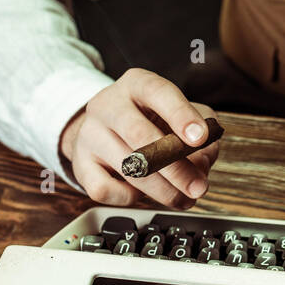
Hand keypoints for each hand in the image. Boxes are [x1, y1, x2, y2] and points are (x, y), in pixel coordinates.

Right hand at [60, 67, 219, 207]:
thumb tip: (203, 159)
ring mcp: (90, 133)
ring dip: (162, 190)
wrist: (103, 130)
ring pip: (127, 168)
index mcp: (137, 84)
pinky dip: (130, 198)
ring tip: (184, 199)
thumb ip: (201, 133)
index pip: (158, 92)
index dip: (181, 115)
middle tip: (199, 188)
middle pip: (140, 135)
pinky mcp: (80, 163)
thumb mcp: (179, 116)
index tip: (201, 138)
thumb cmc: (151, 122)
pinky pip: (105, 189)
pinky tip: (143, 194)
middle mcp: (108, 104)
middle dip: (176, 168)